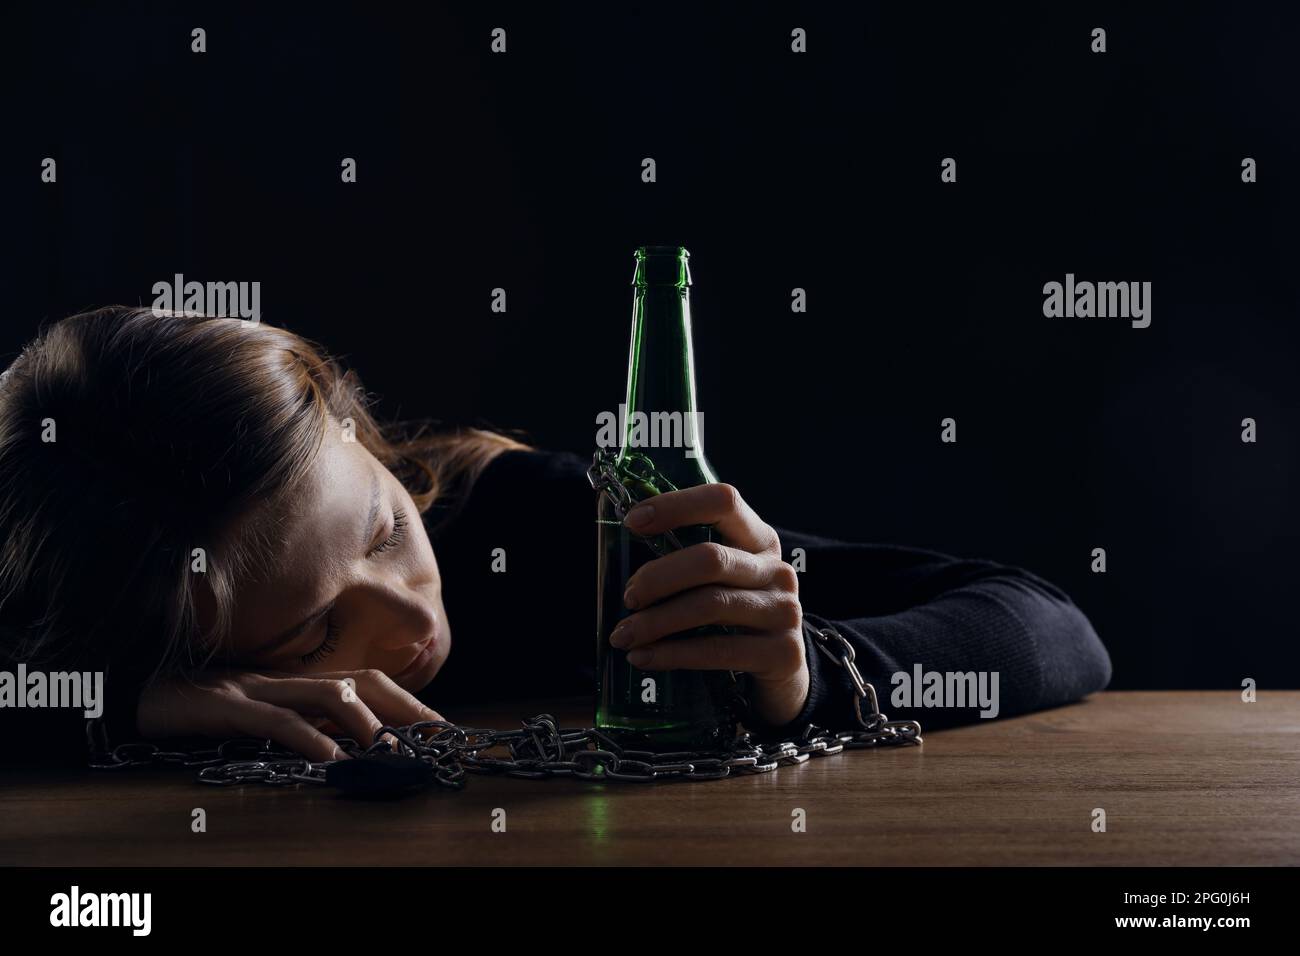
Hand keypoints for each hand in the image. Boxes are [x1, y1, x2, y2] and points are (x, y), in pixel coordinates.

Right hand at [136, 668, 445, 761]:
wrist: (125, 686)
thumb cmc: (191, 708)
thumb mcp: (253, 719)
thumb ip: (296, 727)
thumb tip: (345, 752)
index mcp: (293, 683)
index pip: (366, 683)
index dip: (408, 703)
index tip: (444, 731)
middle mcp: (283, 680)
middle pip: (362, 681)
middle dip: (406, 708)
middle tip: (438, 739)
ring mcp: (255, 688)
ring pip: (326, 694)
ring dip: (364, 723)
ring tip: (388, 750)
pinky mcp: (224, 704)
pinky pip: (274, 719)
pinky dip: (306, 738)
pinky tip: (329, 760)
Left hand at [612, 482, 808, 727]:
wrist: (784, 672)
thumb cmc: (736, 619)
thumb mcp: (723, 583)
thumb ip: (687, 566)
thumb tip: (619, 560)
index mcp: (759, 540)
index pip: (723, 501)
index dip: (676, 506)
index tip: (633, 522)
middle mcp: (777, 570)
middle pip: (711, 559)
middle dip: (659, 577)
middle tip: (629, 597)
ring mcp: (784, 611)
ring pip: (710, 605)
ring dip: (657, 622)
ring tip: (623, 636)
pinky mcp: (782, 652)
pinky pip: (717, 650)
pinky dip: (672, 654)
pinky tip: (643, 658)